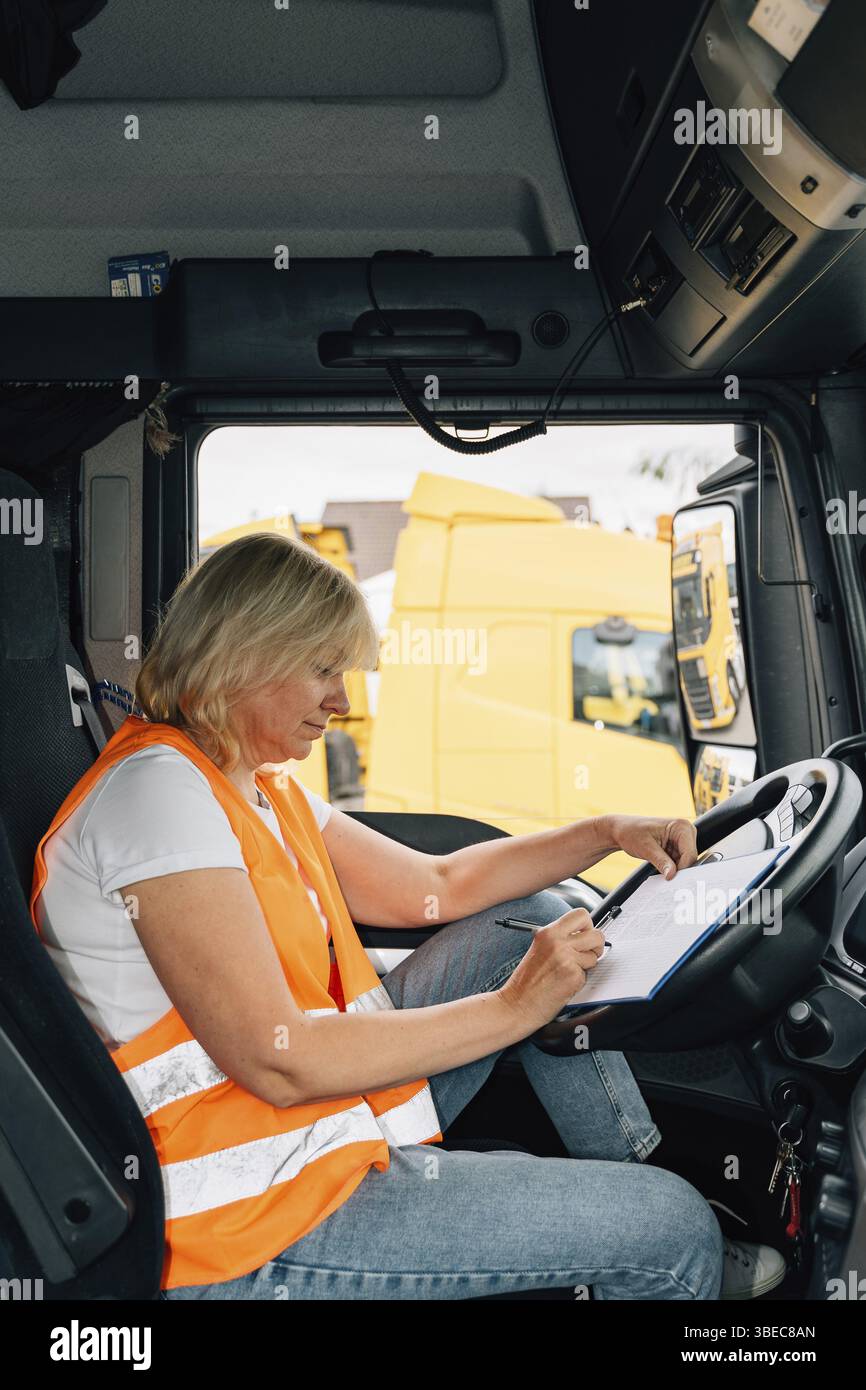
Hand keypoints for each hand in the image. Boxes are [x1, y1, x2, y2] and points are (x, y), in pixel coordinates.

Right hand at [498, 908, 606, 1030]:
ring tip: (569, 972)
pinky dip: (580, 980)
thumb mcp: (539, 948)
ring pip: (595, 956)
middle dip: (596, 946)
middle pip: (596, 934)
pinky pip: (588, 974)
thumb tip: (584, 934)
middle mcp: (558, 942)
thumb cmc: (526, 981)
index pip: (581, 915)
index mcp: (549, 932)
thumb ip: (560, 938)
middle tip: (587, 954)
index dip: (588, 926)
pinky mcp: (573, 976)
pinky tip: (565, 984)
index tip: (585, 935)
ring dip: (587, 965)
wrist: (516, 1004)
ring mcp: (567, 959)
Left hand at [607, 815, 697, 879]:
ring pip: (685, 862)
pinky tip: (659, 868)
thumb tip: (672, 876)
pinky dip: (671, 868)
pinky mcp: (676, 846)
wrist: (621, 830)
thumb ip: (662, 862)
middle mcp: (685, 831)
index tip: (670, 878)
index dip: (682, 868)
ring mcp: (682, 839)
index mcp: (681, 826)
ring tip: (657, 868)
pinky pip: (679, 862)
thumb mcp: (646, 848)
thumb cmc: (631, 833)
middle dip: (678, 869)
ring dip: (674, 869)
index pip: (690, 854)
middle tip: (664, 876)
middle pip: (690, 859)